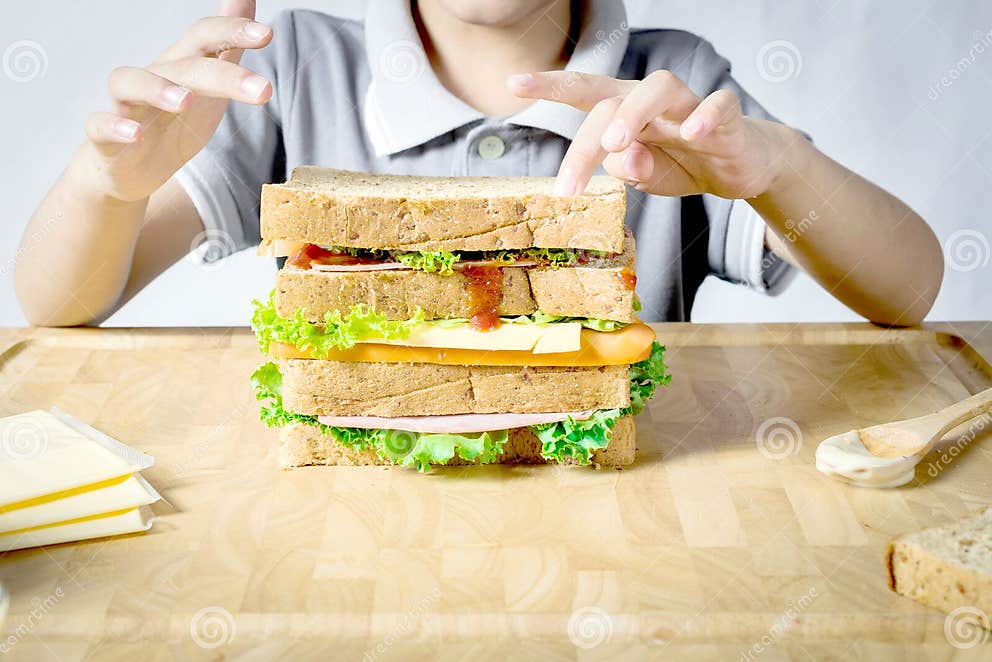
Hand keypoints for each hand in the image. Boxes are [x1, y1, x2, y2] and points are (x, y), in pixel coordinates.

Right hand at [79, 0, 272, 201]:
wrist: (129, 169)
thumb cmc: (172, 122)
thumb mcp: (209, 85)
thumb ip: (227, 46)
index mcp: (181, 67)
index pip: (204, 38)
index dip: (232, 31)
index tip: (266, 34)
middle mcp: (153, 79)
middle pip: (185, 65)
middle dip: (225, 75)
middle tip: (263, 90)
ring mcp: (126, 106)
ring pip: (130, 83)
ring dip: (156, 88)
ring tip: (184, 101)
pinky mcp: (105, 137)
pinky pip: (100, 125)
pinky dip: (114, 127)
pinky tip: (133, 134)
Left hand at [508, 70, 795, 198]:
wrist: (740, 167)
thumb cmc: (683, 164)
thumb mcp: (647, 175)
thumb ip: (629, 169)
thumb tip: (620, 160)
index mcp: (623, 112)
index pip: (583, 93)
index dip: (549, 86)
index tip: (513, 84)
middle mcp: (651, 102)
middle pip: (611, 101)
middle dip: (585, 143)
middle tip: (568, 184)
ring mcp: (689, 104)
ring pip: (660, 86)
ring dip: (633, 112)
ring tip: (617, 143)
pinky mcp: (727, 117)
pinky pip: (719, 104)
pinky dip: (707, 116)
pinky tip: (695, 133)